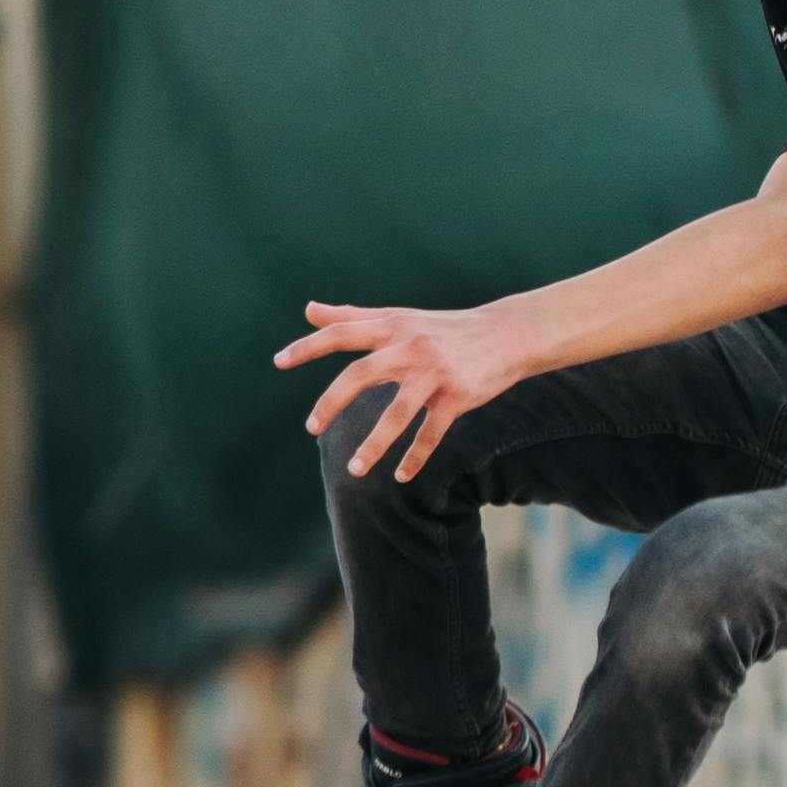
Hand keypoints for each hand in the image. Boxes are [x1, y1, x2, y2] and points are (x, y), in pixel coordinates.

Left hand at [281, 295, 517, 480]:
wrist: (507, 334)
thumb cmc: (445, 328)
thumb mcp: (400, 317)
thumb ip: (353, 316)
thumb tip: (308, 310)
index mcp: (392, 326)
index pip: (342, 333)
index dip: (309, 346)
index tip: (279, 362)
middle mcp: (411, 347)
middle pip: (362, 374)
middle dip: (332, 402)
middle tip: (311, 428)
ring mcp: (436, 373)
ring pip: (397, 414)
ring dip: (374, 445)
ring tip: (354, 471)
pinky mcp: (459, 396)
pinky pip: (432, 433)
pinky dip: (416, 457)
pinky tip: (401, 476)